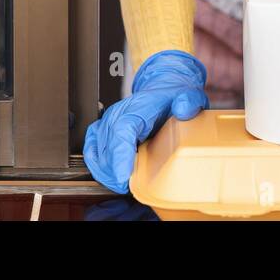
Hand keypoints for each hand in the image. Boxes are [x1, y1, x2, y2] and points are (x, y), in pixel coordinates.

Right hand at [83, 49, 208, 193]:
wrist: (163, 90)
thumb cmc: (172, 98)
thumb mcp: (188, 96)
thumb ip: (187, 102)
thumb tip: (182, 109)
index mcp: (137, 107)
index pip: (122, 131)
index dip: (120, 155)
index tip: (123, 177)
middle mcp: (118, 114)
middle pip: (107, 147)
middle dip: (115, 173)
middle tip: (130, 188)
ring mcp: (108, 122)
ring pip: (97, 152)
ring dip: (106, 173)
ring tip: (122, 185)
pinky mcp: (103, 129)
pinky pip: (91, 149)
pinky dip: (97, 165)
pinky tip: (108, 175)